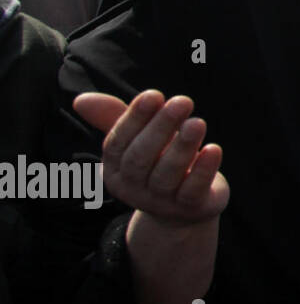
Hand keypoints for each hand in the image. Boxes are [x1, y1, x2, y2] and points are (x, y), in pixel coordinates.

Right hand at [72, 90, 227, 224]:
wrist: (183, 209)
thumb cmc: (157, 161)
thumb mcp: (137, 140)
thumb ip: (114, 118)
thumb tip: (80, 99)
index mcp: (115, 169)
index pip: (117, 143)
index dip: (134, 118)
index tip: (154, 94)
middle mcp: (133, 188)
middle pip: (140, 158)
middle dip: (160, 128)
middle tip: (182, 101)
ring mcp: (160, 201)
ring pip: (167, 174)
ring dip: (182, 146)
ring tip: (197, 122)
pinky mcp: (189, 208)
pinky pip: (193, 190)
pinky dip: (204, 170)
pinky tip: (213, 149)